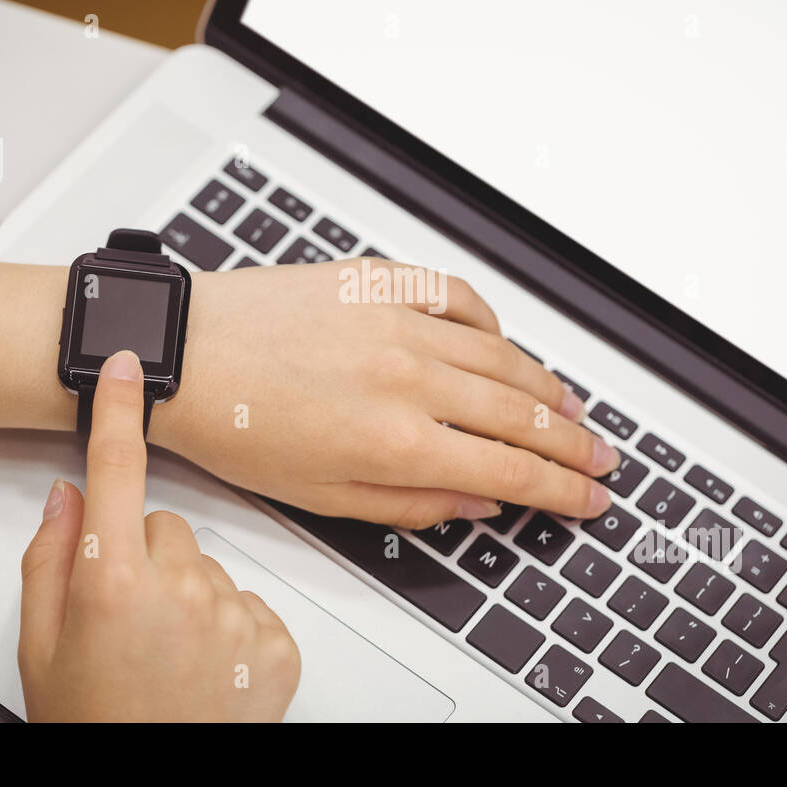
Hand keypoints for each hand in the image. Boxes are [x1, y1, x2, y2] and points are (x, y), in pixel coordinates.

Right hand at [18, 350, 300, 721]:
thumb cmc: (98, 724)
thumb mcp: (42, 648)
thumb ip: (50, 560)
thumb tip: (67, 496)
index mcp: (114, 584)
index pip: (117, 471)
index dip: (118, 411)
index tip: (124, 365)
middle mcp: (181, 589)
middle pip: (167, 526)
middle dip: (147, 556)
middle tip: (129, 615)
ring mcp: (235, 613)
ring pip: (209, 567)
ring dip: (189, 595)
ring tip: (166, 653)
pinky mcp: (277, 641)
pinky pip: (248, 603)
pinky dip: (229, 627)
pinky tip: (204, 666)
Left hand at [153, 258, 619, 529]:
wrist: (184, 354)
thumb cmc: (238, 426)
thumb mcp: (322, 498)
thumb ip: (412, 504)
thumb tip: (476, 503)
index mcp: (397, 441)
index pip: (511, 471)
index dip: (562, 490)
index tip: (590, 497)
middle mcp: (411, 378)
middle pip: (523, 414)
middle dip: (574, 443)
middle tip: (602, 457)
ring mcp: (400, 322)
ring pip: (503, 356)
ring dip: (547, 387)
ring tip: (572, 408)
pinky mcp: (381, 282)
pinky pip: (459, 297)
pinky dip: (491, 322)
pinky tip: (501, 342)